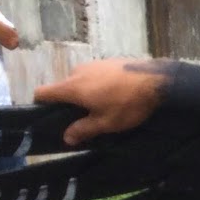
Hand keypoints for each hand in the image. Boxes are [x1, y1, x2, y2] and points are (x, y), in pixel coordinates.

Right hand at [34, 59, 168, 146]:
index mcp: (72, 86)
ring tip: (103, 107)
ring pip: (80, 81)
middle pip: (63, 87)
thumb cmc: (128, 103)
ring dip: (86, 93)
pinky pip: (94, 75)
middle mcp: (77, 71)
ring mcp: (93, 63)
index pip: (42, 92)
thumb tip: (66, 137)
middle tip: (84, 118)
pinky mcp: (108, 61)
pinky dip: (98, 85)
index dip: (41, 105)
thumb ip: (83, 129)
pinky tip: (114, 95)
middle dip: (69, 102)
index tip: (51, 116)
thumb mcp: (106, 122)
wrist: (158, 80)